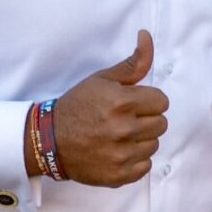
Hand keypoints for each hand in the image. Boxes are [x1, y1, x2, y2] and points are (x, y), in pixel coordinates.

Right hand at [53, 29, 170, 185]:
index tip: (134, 103)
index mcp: (121, 102)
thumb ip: (133, 63)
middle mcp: (123, 129)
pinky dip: (135, 160)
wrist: (49, 140)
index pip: (162, 101)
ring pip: (153, 145)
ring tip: (119, 135)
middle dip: (146, 119)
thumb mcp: (103, 79)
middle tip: (125, 119)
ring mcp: (121, 155)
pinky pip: (144, 166)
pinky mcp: (118, 175)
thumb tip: (146, 36)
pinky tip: (118, 151)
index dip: (149, 100)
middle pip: (161, 124)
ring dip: (141, 140)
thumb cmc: (78, 106)